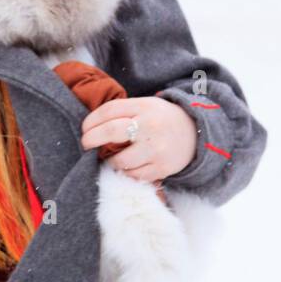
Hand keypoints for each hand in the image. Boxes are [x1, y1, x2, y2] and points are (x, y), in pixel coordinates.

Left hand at [80, 95, 197, 182]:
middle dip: (91, 139)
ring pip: (120, 159)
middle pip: (111, 131)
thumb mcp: (145, 106)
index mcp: (144, 107)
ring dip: (109, 160)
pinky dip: (124, 172)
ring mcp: (156, 148)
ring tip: (108, 157)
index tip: (84, 128)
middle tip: (85, 143)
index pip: (109, 111)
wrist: (196, 134)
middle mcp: (150, 126)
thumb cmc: (161, 119)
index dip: (91, 120)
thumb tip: (90, 125)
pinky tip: (124, 166)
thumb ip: (122, 112)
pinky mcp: (161, 168)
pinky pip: (133, 175)